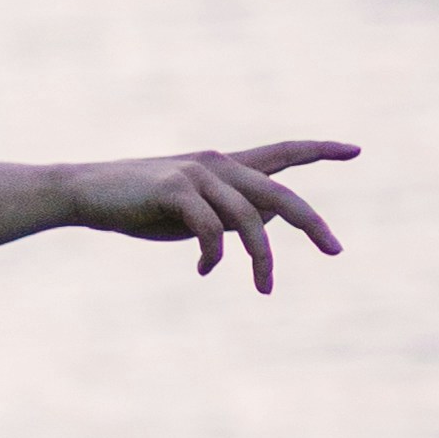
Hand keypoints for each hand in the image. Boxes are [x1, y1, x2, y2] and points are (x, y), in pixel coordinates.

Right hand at [69, 139, 358, 290]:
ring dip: (261, 258)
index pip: (283, 153)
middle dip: (313, 223)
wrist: (84, 192)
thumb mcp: (193, 212)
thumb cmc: (137, 205)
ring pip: (249, 220)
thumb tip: (265, 226)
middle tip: (336, 250)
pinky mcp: (176, 190)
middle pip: (280, 193)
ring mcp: (197, 174)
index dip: (319, 151)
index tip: (354, 150)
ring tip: (265, 287)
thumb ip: (228, 214)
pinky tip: (206, 270)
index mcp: (225, 165)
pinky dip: (214, 255)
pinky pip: (211, 230)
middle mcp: (218, 163)